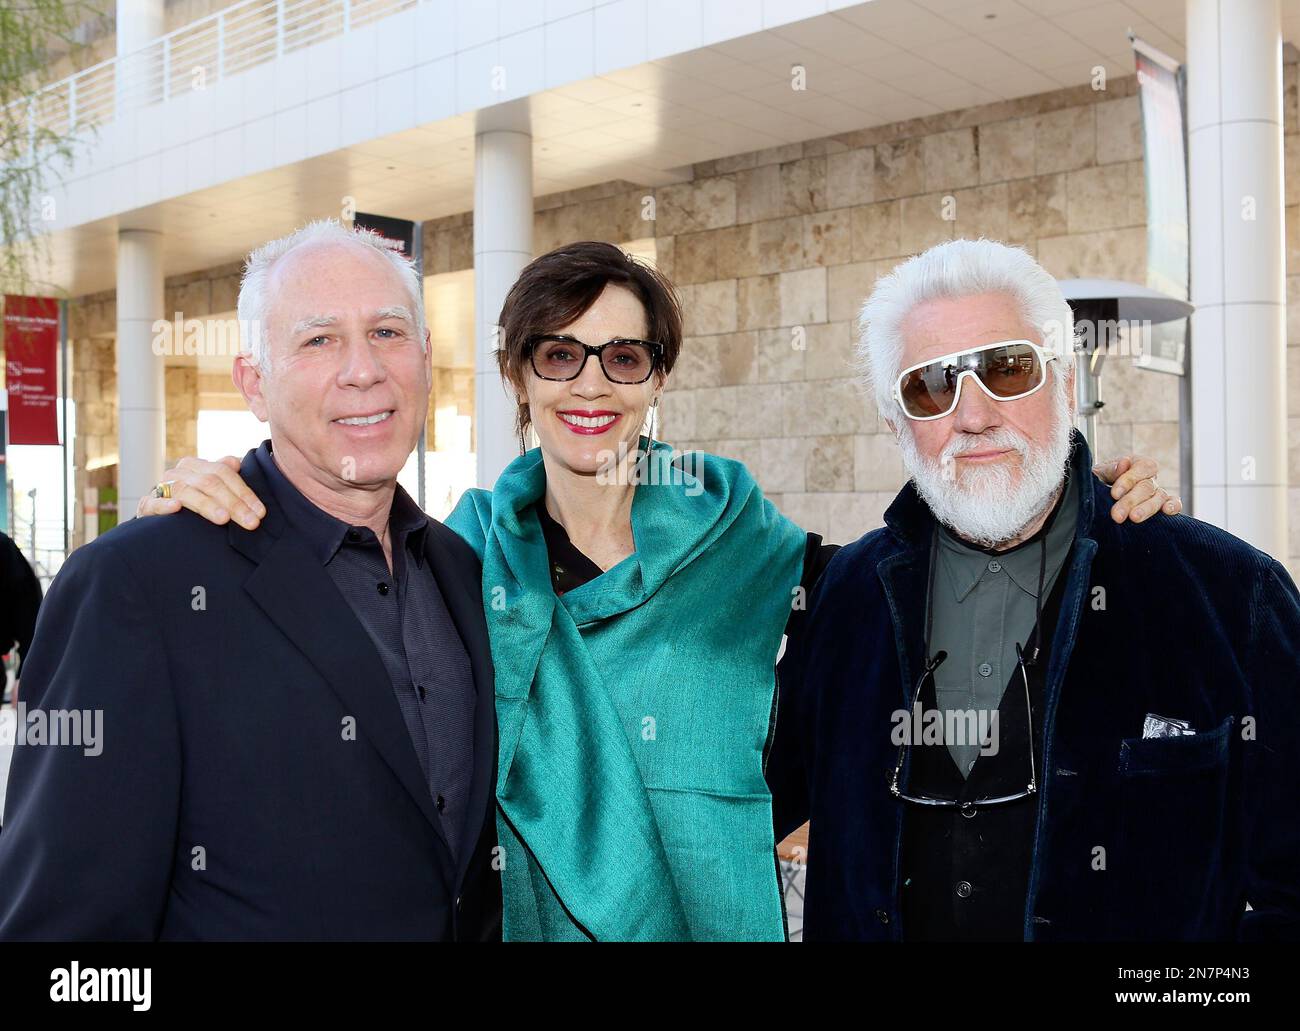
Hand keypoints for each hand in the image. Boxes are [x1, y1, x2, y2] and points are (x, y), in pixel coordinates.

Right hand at [135, 456, 265, 529]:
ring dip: (207, 505)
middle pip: (210, 483)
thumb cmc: (193, 499)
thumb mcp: (210, 485)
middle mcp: (179, 473)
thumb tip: (237, 462)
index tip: (260, 512)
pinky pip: (153, 502)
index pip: (224, 474)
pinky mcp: (146, 505)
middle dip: (234, 504)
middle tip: (251, 522)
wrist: (159, 514)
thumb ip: (224, 474)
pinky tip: (177, 508)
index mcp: (195, 465)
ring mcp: (162, 488)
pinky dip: (164, 505)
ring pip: (186, 492)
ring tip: (224, 518)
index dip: (244, 492)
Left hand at [1093, 454, 1182, 523]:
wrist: (1101, 492)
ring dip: (1147, 508)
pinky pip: (1174, 503)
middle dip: (1130, 501)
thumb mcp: (1100, 472)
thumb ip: (1110, 468)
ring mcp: (1157, 490)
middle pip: (1146, 486)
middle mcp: (1150, 476)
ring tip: (1134, 518)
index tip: (1114, 494)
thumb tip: (1123, 463)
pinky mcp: (1162, 504)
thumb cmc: (1101, 480)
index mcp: (1136, 463)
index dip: (1128, 480)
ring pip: (1159, 497)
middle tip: (1117, 515)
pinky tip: (1167, 511)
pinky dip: (1174, 506)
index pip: (1140, 468)